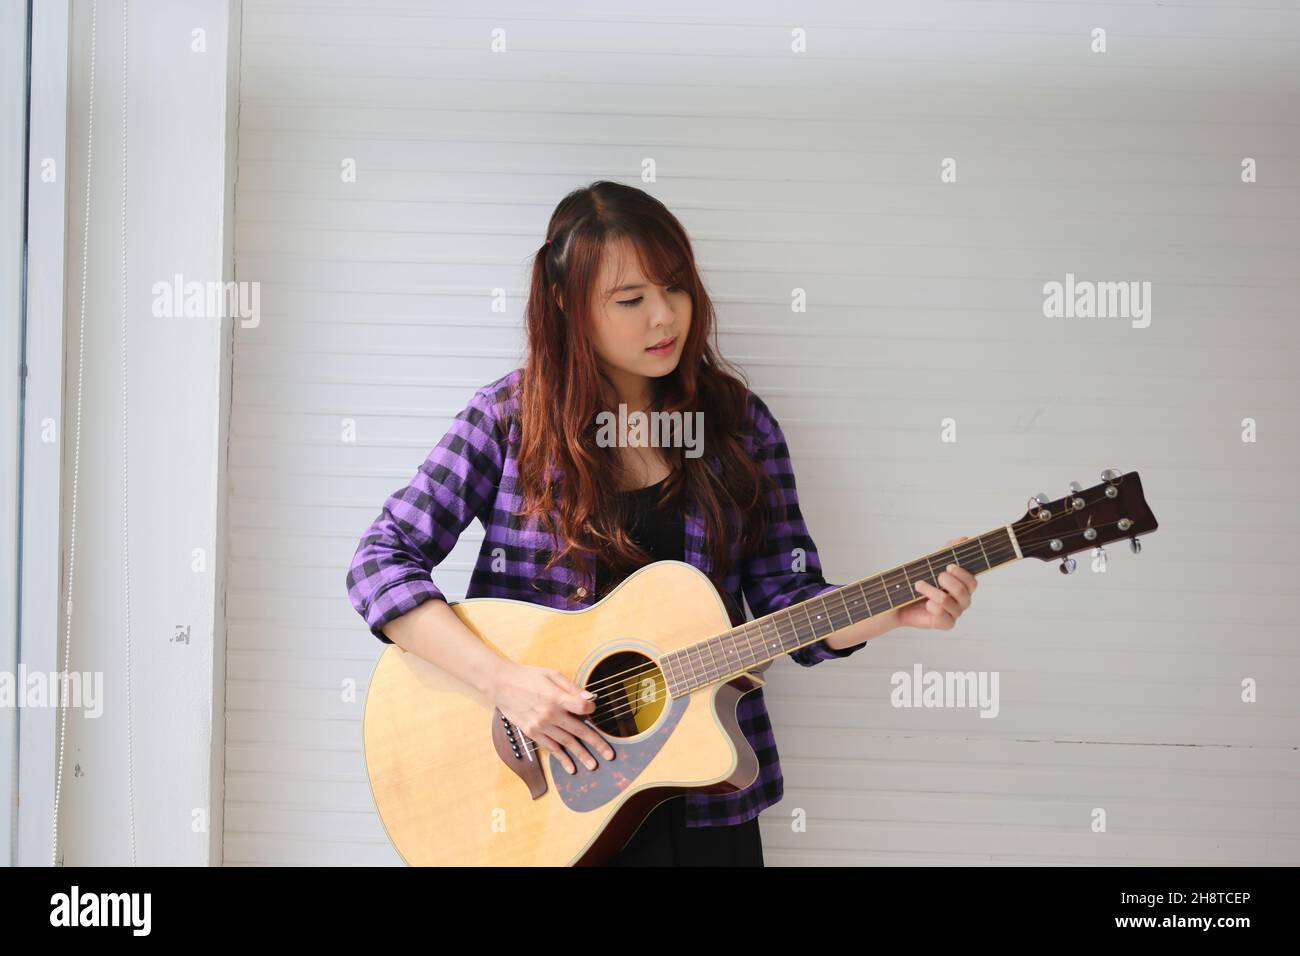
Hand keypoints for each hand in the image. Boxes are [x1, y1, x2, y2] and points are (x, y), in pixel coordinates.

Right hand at [488, 662, 615, 774]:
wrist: (501, 685)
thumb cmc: (528, 677)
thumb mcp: (551, 674)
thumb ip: (571, 688)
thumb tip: (590, 699)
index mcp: (555, 697)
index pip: (582, 708)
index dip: (591, 708)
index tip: (592, 708)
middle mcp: (549, 714)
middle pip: (578, 730)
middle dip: (596, 743)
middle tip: (609, 755)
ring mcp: (540, 726)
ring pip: (566, 743)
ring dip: (581, 755)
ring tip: (593, 765)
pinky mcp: (532, 733)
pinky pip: (550, 748)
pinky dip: (562, 758)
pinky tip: (571, 768)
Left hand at [896, 536, 977, 630]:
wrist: (898, 600)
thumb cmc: (917, 581)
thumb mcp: (930, 564)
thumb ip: (946, 552)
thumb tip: (963, 539)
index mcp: (962, 585)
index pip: (972, 581)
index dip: (963, 573)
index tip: (949, 566)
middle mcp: (962, 600)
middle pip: (964, 591)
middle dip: (947, 581)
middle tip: (935, 576)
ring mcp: (955, 613)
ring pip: (948, 601)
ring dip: (931, 591)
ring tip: (918, 585)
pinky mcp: (945, 623)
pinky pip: (944, 617)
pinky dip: (932, 607)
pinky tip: (925, 604)